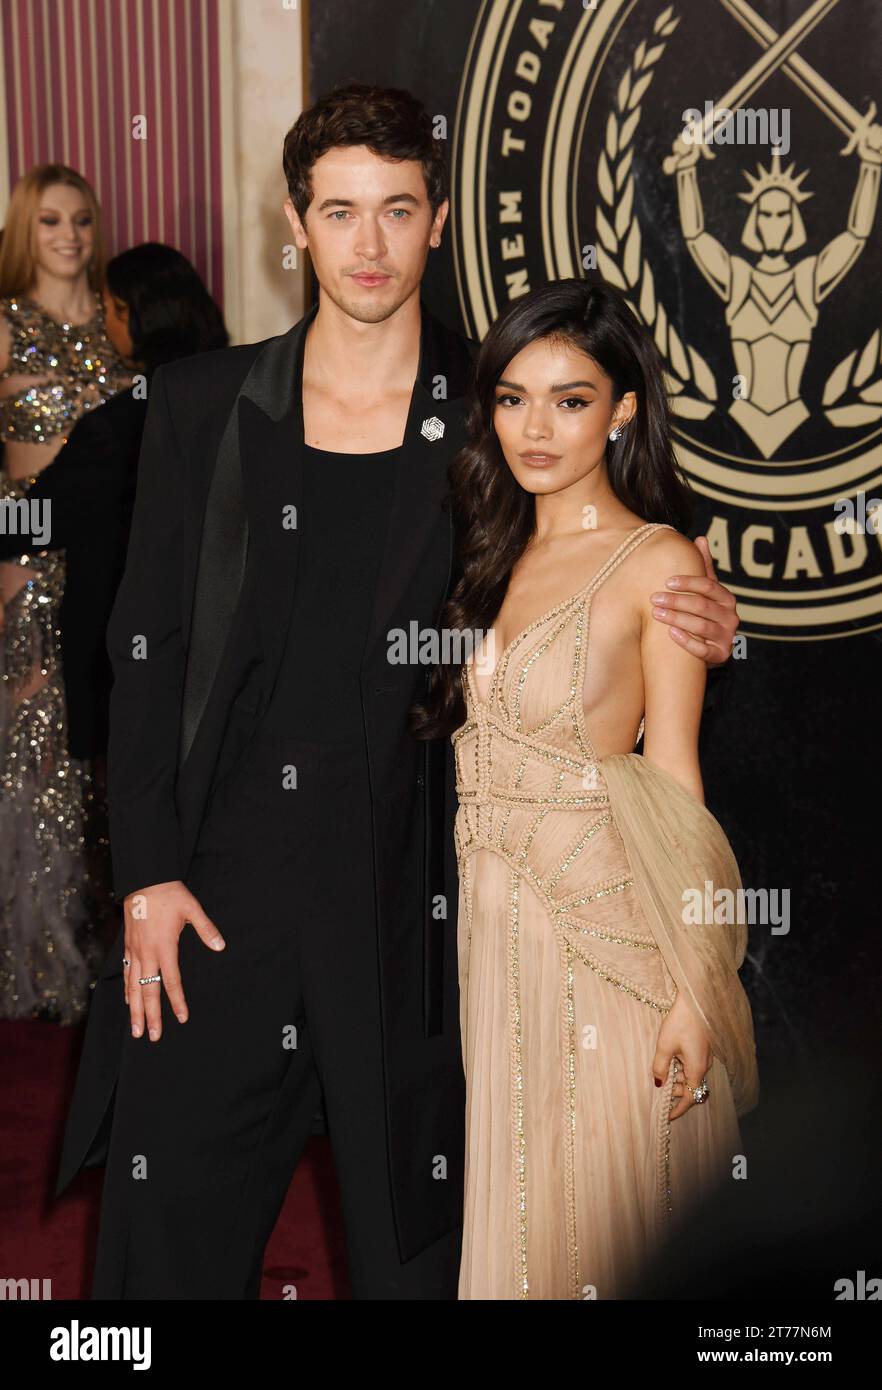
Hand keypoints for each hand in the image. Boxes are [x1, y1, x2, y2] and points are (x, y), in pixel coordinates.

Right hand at [123, 880, 224, 1041]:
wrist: (143, 879)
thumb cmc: (170, 894)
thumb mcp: (192, 909)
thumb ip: (206, 929)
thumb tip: (220, 946)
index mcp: (165, 947)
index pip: (171, 981)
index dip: (177, 1001)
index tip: (181, 1018)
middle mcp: (147, 953)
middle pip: (148, 991)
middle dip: (150, 1016)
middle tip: (151, 1037)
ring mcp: (134, 951)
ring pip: (133, 987)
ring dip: (135, 1009)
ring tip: (135, 1030)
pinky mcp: (127, 946)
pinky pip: (125, 973)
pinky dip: (126, 990)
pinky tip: (127, 1001)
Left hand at [650, 534, 738, 665]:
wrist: (712, 648)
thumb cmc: (705, 614)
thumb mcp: (706, 592)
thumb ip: (704, 568)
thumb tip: (701, 538)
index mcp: (727, 599)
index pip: (709, 586)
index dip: (688, 582)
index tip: (667, 581)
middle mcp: (731, 617)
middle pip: (702, 606)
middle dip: (676, 601)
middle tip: (654, 598)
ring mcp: (727, 637)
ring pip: (701, 626)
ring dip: (677, 619)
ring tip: (656, 614)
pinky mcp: (721, 655)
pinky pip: (703, 650)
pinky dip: (687, 642)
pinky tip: (670, 634)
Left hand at [653, 992, 712, 1120]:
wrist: (695, 1001)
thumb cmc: (681, 1022)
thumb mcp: (664, 1045)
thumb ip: (660, 1067)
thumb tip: (658, 1084)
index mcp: (697, 1068)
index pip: (689, 1098)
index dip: (678, 1109)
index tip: (667, 1117)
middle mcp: (704, 1065)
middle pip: (690, 1088)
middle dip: (675, 1091)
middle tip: (658, 1086)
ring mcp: (705, 1057)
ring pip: (691, 1076)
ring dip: (677, 1078)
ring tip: (662, 1069)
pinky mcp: (703, 1049)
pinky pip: (692, 1066)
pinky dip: (681, 1068)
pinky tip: (669, 1058)